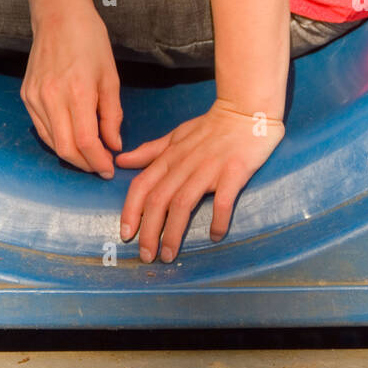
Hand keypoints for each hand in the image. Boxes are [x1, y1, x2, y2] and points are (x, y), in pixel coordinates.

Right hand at [21, 0, 122, 177]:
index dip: (98, 161)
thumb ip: (112, 114)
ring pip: (51, 142)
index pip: (85, 141)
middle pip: (65, 149)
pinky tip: (70, 138)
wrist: (58, 15)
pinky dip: (56, 139)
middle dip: (84, 164)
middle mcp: (51, 97)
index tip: (109, 169)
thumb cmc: (89, 40)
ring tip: (88, 154)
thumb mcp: (110, 76)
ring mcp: (34, 97)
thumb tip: (113, 144)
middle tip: (100, 166)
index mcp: (77, 91)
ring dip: (70, 155)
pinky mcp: (26, 95)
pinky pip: (41, 128)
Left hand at [115, 99, 284, 261]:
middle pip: (158, 200)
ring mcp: (209, 168)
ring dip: (173, 232)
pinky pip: (223, 201)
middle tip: (146, 256)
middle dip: (148, 231)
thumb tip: (122, 161)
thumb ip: (150, 151)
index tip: (125, 235)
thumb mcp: (176, 135)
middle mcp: (184, 164)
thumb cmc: (210, 126)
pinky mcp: (233, 172)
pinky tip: (215, 236)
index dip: (131, 211)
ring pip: (183, 204)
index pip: (142, 185)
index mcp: (170, 156)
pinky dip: (217, 220)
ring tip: (169, 255)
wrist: (246, 111)